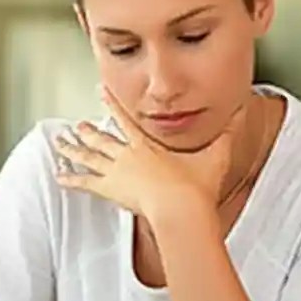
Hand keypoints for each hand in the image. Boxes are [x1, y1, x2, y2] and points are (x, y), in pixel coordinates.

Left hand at [53, 86, 232, 217]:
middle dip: (88, 131)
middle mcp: (128, 155)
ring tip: (60, 143)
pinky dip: (72, 179)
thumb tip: (242, 112)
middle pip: (102, 138)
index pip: (126, 119)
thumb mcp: (216, 156)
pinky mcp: (111, 190)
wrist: (182, 209)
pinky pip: (86, 183)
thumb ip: (227, 134)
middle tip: (77, 125)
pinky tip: (59, 176)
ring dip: (74, 150)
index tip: (99, 91)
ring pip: (90, 157)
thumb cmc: (197, 187)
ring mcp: (117, 172)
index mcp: (148, 145)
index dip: (112, 104)